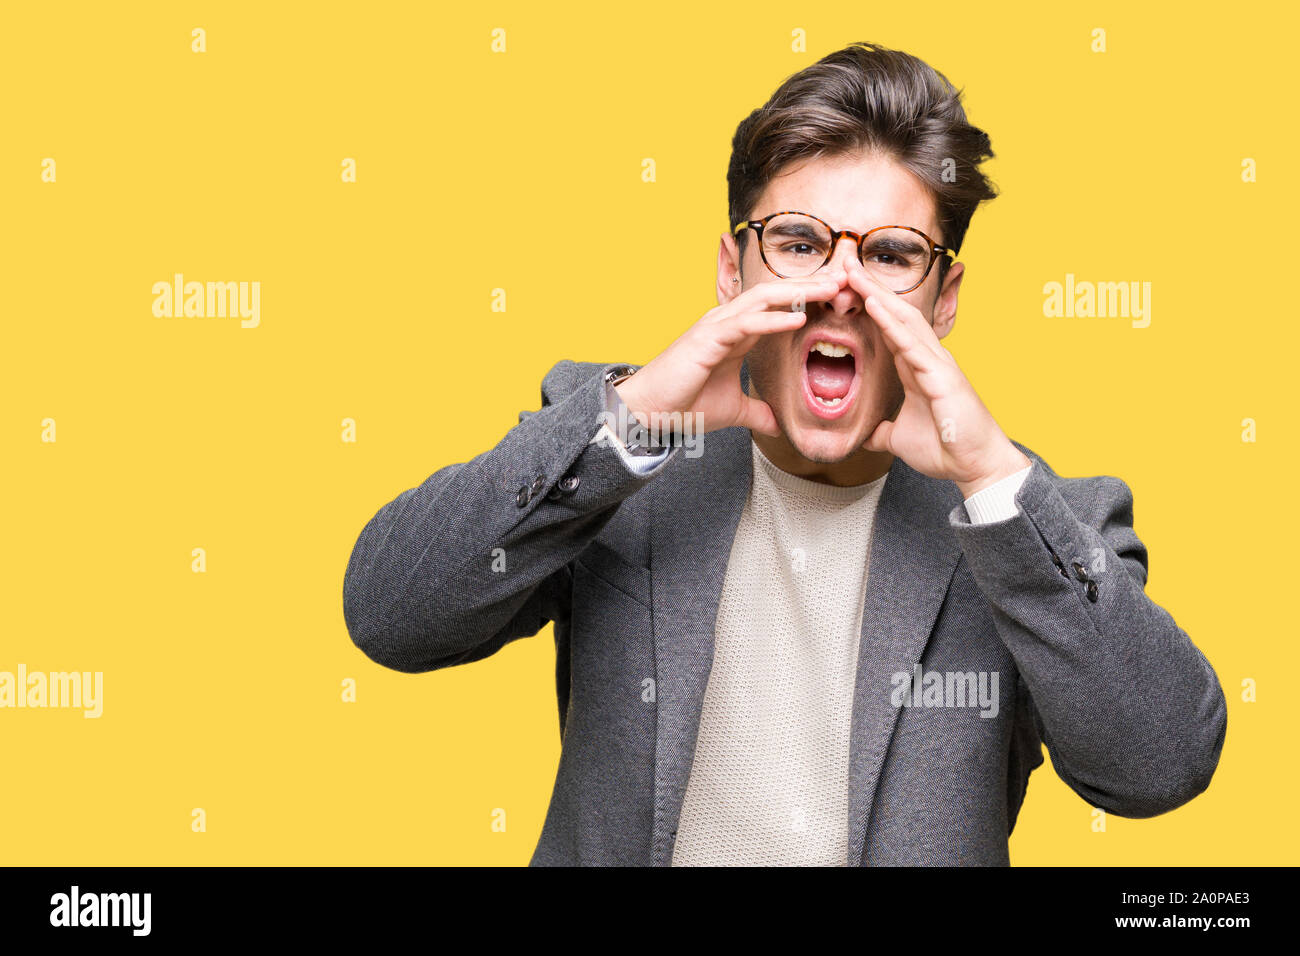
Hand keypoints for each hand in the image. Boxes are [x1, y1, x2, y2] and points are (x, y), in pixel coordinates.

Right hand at [615, 276, 839, 436]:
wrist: (650, 413)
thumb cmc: (685, 405)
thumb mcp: (734, 410)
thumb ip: (759, 413)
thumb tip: (780, 426)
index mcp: (736, 333)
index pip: (779, 307)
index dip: (810, 299)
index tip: (840, 298)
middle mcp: (727, 322)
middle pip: (776, 294)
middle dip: (811, 286)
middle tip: (846, 280)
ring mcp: (716, 326)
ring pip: (763, 299)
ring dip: (799, 293)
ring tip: (830, 290)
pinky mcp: (707, 339)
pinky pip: (745, 322)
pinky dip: (773, 319)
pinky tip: (798, 317)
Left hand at [844, 257, 1030, 496]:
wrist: (975, 466)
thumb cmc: (946, 448)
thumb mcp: (899, 438)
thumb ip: (882, 431)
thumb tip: (868, 435)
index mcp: (915, 368)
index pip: (888, 328)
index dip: (868, 305)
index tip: (845, 286)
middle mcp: (927, 359)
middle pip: (896, 314)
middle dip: (870, 288)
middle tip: (845, 263)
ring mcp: (937, 364)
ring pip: (904, 321)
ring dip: (877, 295)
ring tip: (854, 273)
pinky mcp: (942, 377)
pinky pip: (912, 345)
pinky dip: (892, 324)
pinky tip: (875, 305)